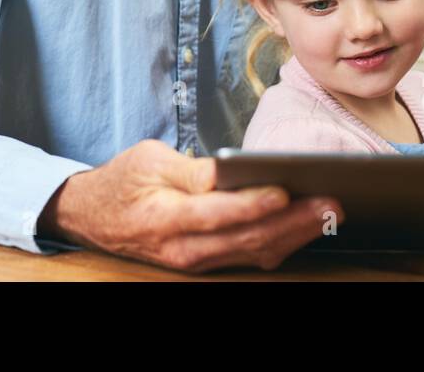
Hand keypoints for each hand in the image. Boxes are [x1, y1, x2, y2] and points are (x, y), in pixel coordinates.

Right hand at [38, 139, 342, 272]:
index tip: (284, 190)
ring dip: (296, 234)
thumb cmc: (123, 182)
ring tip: (328, 213)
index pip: (217, 214)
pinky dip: (281, 243)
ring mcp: (197, 261)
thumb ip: (189, 170)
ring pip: (255, 253)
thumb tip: (226, 171)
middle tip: (329, 203)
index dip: (253, 204)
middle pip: (247, 238)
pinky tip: (305, 227)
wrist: (94, 217)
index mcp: (166, 218)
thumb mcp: (149, 161)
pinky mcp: (206, 263)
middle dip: (293, 222)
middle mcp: (185, 249)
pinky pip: (249, 257)